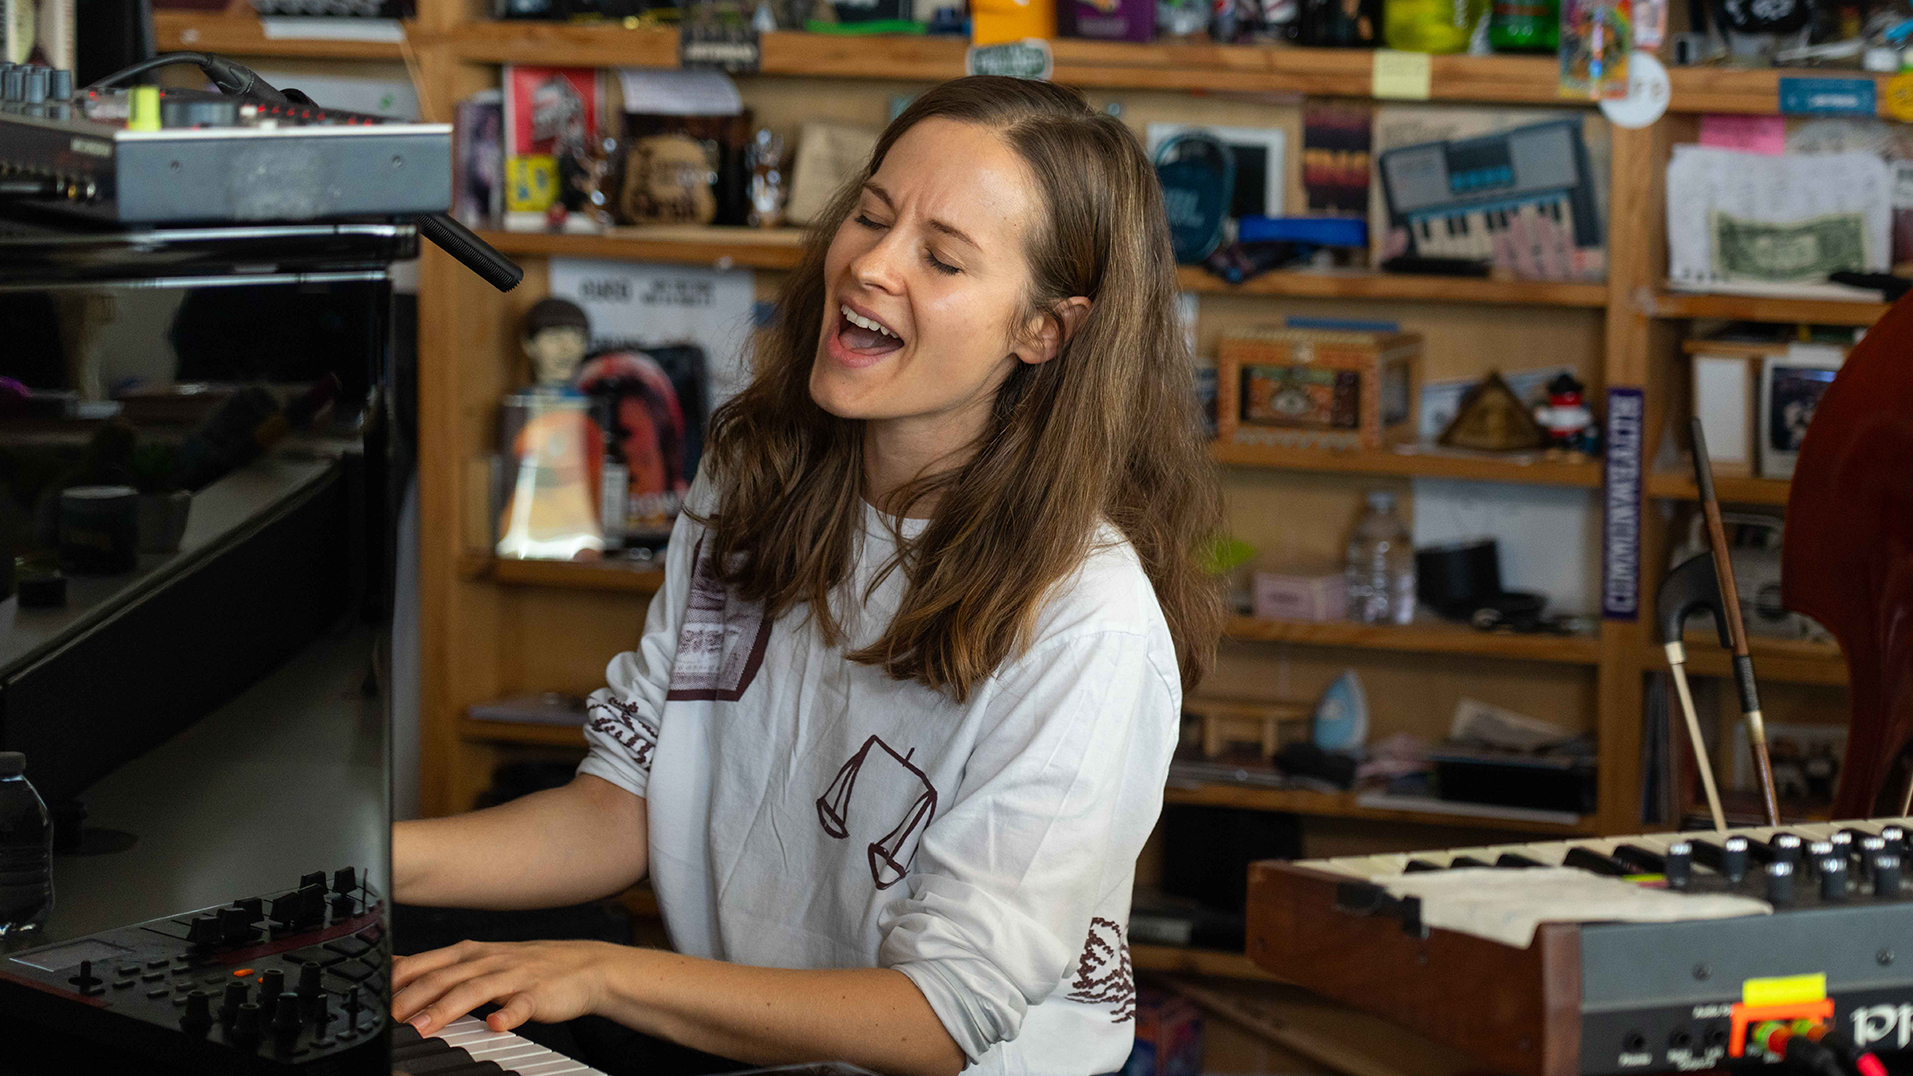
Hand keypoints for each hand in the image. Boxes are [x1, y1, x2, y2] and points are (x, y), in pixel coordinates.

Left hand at [391, 939, 616, 1036]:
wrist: (584, 966)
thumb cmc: (527, 967)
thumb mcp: (480, 960)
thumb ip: (440, 966)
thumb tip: (397, 967)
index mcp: (471, 954)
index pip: (427, 963)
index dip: (399, 980)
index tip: (373, 998)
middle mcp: (489, 961)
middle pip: (445, 977)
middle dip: (415, 997)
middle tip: (390, 1018)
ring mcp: (515, 976)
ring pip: (476, 990)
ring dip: (448, 1008)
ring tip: (425, 1027)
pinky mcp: (539, 994)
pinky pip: (522, 1005)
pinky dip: (508, 1015)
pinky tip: (496, 1026)